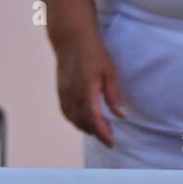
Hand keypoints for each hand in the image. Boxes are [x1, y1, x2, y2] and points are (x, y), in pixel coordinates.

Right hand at [53, 30, 126, 148]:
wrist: (71, 40)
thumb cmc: (94, 54)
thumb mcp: (110, 72)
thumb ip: (114, 95)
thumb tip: (121, 115)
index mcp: (86, 91)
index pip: (93, 119)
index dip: (102, 133)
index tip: (111, 143)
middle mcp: (72, 96)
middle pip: (83, 123)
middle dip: (96, 132)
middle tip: (110, 134)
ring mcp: (64, 95)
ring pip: (73, 120)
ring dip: (86, 127)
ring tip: (99, 128)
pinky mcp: (60, 93)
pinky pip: (67, 113)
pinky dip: (76, 121)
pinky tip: (85, 119)